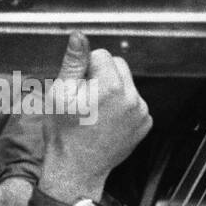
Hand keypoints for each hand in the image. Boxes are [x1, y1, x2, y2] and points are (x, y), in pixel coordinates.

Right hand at [37, 31, 151, 203]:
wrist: (76, 169)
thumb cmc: (63, 132)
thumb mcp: (60, 93)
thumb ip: (73, 62)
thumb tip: (79, 36)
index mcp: (111, 88)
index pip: (101, 54)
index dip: (84, 69)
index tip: (78, 89)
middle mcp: (133, 98)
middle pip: (118, 64)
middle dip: (101, 76)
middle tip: (86, 100)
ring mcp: (142, 112)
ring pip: (127, 82)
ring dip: (113, 90)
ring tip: (96, 112)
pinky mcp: (146, 123)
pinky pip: (134, 101)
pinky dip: (122, 106)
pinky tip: (107, 121)